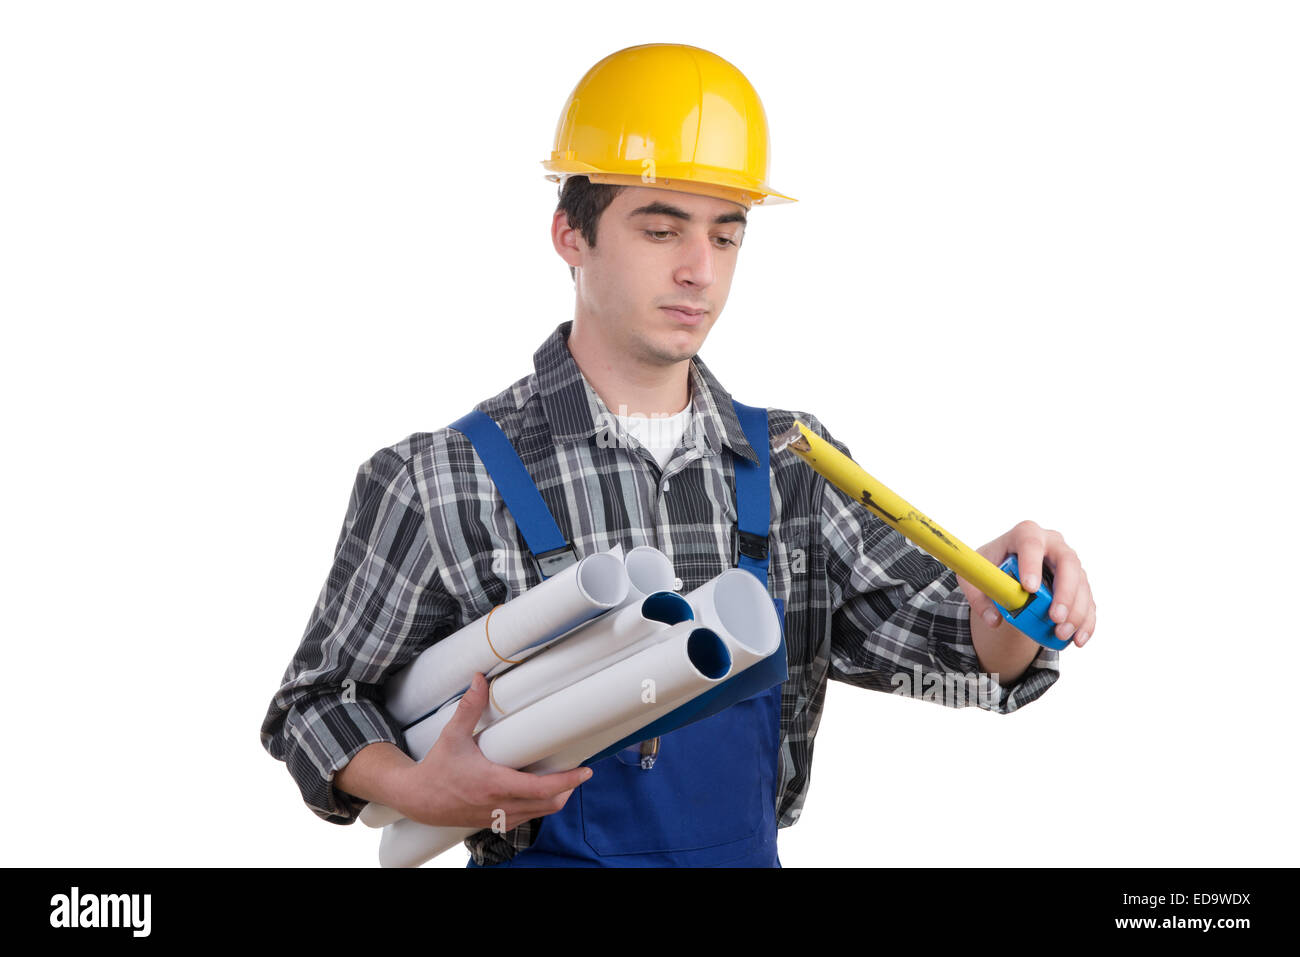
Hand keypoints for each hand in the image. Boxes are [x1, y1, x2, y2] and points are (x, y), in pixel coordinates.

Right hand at [394, 672, 593, 830]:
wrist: (417, 799)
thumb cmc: (436, 768)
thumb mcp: (452, 736)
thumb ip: (469, 707)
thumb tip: (480, 679)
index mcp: (494, 783)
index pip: (542, 788)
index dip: (568, 781)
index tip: (586, 771)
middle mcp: (499, 804)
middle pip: (549, 804)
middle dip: (569, 790)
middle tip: (579, 772)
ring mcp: (497, 816)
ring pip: (539, 814)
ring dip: (555, 799)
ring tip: (564, 780)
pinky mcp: (493, 822)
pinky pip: (526, 818)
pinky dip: (539, 807)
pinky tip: (539, 792)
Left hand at [956, 520, 1095, 647]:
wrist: (1006, 568)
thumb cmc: (990, 567)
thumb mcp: (975, 578)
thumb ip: (979, 598)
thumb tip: (993, 620)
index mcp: (1025, 534)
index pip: (1031, 543)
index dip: (1032, 564)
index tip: (1029, 589)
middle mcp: (1052, 544)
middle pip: (1067, 562)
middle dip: (1064, 592)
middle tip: (1054, 618)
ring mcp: (1069, 562)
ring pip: (1081, 584)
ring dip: (1075, 612)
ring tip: (1061, 633)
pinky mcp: (1078, 582)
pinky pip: (1088, 601)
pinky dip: (1085, 621)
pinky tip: (1078, 638)